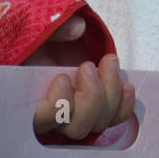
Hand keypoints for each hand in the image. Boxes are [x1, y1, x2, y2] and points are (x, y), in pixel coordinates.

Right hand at [29, 16, 135, 139]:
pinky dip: (124, 105)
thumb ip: (54, 28)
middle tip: (88, 66)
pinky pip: (115, 119)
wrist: (56, 44)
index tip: (62, 77)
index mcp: (31, 99)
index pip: (42, 121)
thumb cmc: (42, 39)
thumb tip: (78, 28)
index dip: (57, 106)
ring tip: (109, 61)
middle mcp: (55, 117)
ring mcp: (79, 116)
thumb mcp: (39, 28)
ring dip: (110, 94)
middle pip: (76, 128)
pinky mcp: (98, 111)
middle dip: (91, 97)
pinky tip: (127, 86)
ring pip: (98, 124)